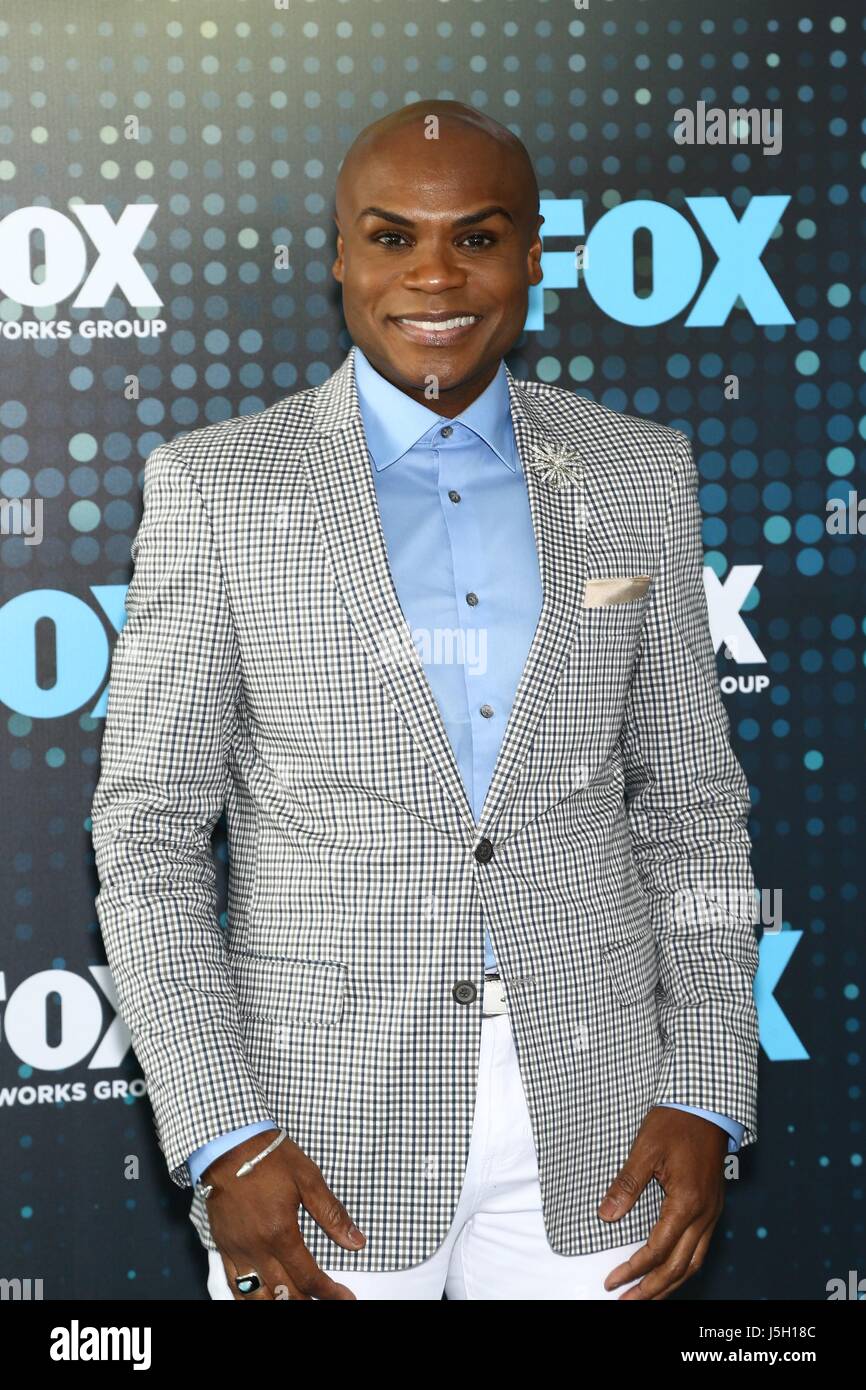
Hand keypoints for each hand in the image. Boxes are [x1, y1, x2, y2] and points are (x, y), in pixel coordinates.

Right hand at [204, 1128, 365, 1299]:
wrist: (227, 1144)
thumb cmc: (269, 1156)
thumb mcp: (308, 1178)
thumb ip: (332, 1214)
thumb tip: (356, 1241)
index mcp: (281, 1233)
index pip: (309, 1278)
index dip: (330, 1293)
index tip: (345, 1297)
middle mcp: (257, 1249)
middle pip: (285, 1294)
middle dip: (308, 1302)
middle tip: (326, 1300)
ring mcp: (237, 1250)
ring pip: (257, 1297)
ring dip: (280, 1304)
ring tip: (298, 1302)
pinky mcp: (223, 1246)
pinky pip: (234, 1285)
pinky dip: (249, 1299)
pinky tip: (262, 1300)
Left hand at [597, 1106, 727, 1299]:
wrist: (707, 1105)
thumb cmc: (676, 1122)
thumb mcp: (645, 1149)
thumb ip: (626, 1185)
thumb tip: (606, 1215)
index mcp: (686, 1202)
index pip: (657, 1250)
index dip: (633, 1270)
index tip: (612, 1281)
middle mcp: (704, 1214)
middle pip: (678, 1267)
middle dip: (651, 1290)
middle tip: (626, 1302)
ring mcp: (712, 1213)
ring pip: (693, 1263)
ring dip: (670, 1285)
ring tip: (647, 1297)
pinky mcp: (713, 1208)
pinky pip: (701, 1249)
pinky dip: (684, 1268)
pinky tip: (670, 1272)